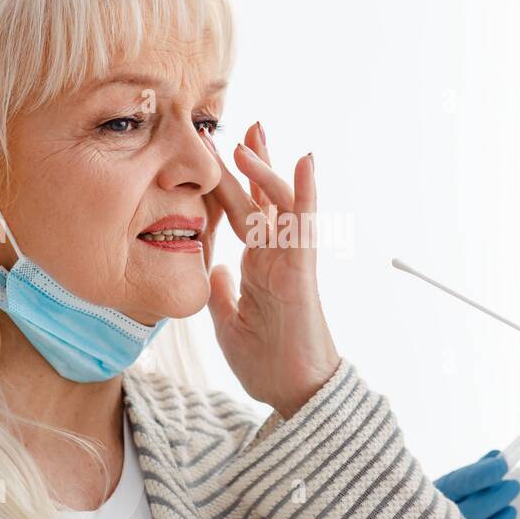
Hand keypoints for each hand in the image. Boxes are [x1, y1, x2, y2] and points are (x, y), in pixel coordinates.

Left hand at [200, 122, 339, 418]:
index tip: (217, 152)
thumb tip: (215, 270)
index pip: (242, 213)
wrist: (293, 393)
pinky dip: (305, 193)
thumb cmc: (266, 361)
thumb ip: (222, 293)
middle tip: (238, 125)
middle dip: (250, 162)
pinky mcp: (302, 270)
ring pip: (279, 203)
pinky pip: (304, 225)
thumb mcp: (227, 321)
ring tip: (250, 136)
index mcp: (257, 264)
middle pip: (260, 197)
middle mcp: (275, 255)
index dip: (230, 183)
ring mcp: (290, 259)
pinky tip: (305, 161)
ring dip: (265, 169)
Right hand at [435, 451, 517, 518]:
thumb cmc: (427, 517)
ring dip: (504, 518)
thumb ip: (470, 475)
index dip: (485, 472)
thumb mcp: (441, 494)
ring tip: (509, 509)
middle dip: (501, 494)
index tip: (502, 462)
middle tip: (514, 485)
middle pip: (478, 508)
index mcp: (422, 501)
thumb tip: (497, 455)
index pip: (461, 482)